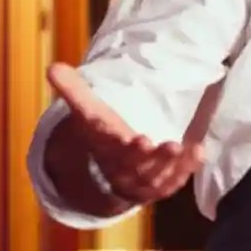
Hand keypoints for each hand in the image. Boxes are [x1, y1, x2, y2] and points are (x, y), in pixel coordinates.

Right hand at [47, 63, 204, 205]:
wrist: (111, 169)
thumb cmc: (103, 133)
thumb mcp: (88, 111)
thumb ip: (74, 90)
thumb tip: (52, 66)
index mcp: (107, 148)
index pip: (114, 150)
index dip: (126, 147)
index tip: (137, 138)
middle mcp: (125, 167)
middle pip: (138, 166)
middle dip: (152, 158)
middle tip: (168, 146)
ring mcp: (143, 179)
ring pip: (157, 177)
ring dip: (171, 166)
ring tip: (184, 150)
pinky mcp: (161, 184)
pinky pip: (173, 182)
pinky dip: (185, 170)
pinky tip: (198, 153)